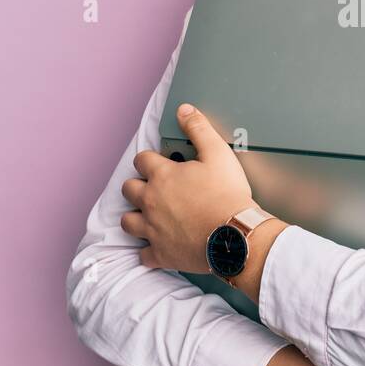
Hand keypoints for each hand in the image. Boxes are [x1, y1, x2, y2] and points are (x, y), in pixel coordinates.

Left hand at [120, 103, 254, 273]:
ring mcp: (153, 229)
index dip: (149, 160)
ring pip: (128, 222)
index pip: (142, 160)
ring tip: (147, 215)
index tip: (157, 163)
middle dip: (137, 185)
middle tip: (152, 187)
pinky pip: (143, 255)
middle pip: (128, 189)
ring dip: (135, 217)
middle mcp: (151, 201)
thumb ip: (199, 129)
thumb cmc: (228, 195)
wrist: (236, 235)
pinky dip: (148, 251)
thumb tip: (184, 110)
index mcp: (163, 176)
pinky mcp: (161, 254)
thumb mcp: (218, 153)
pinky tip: (157, 246)